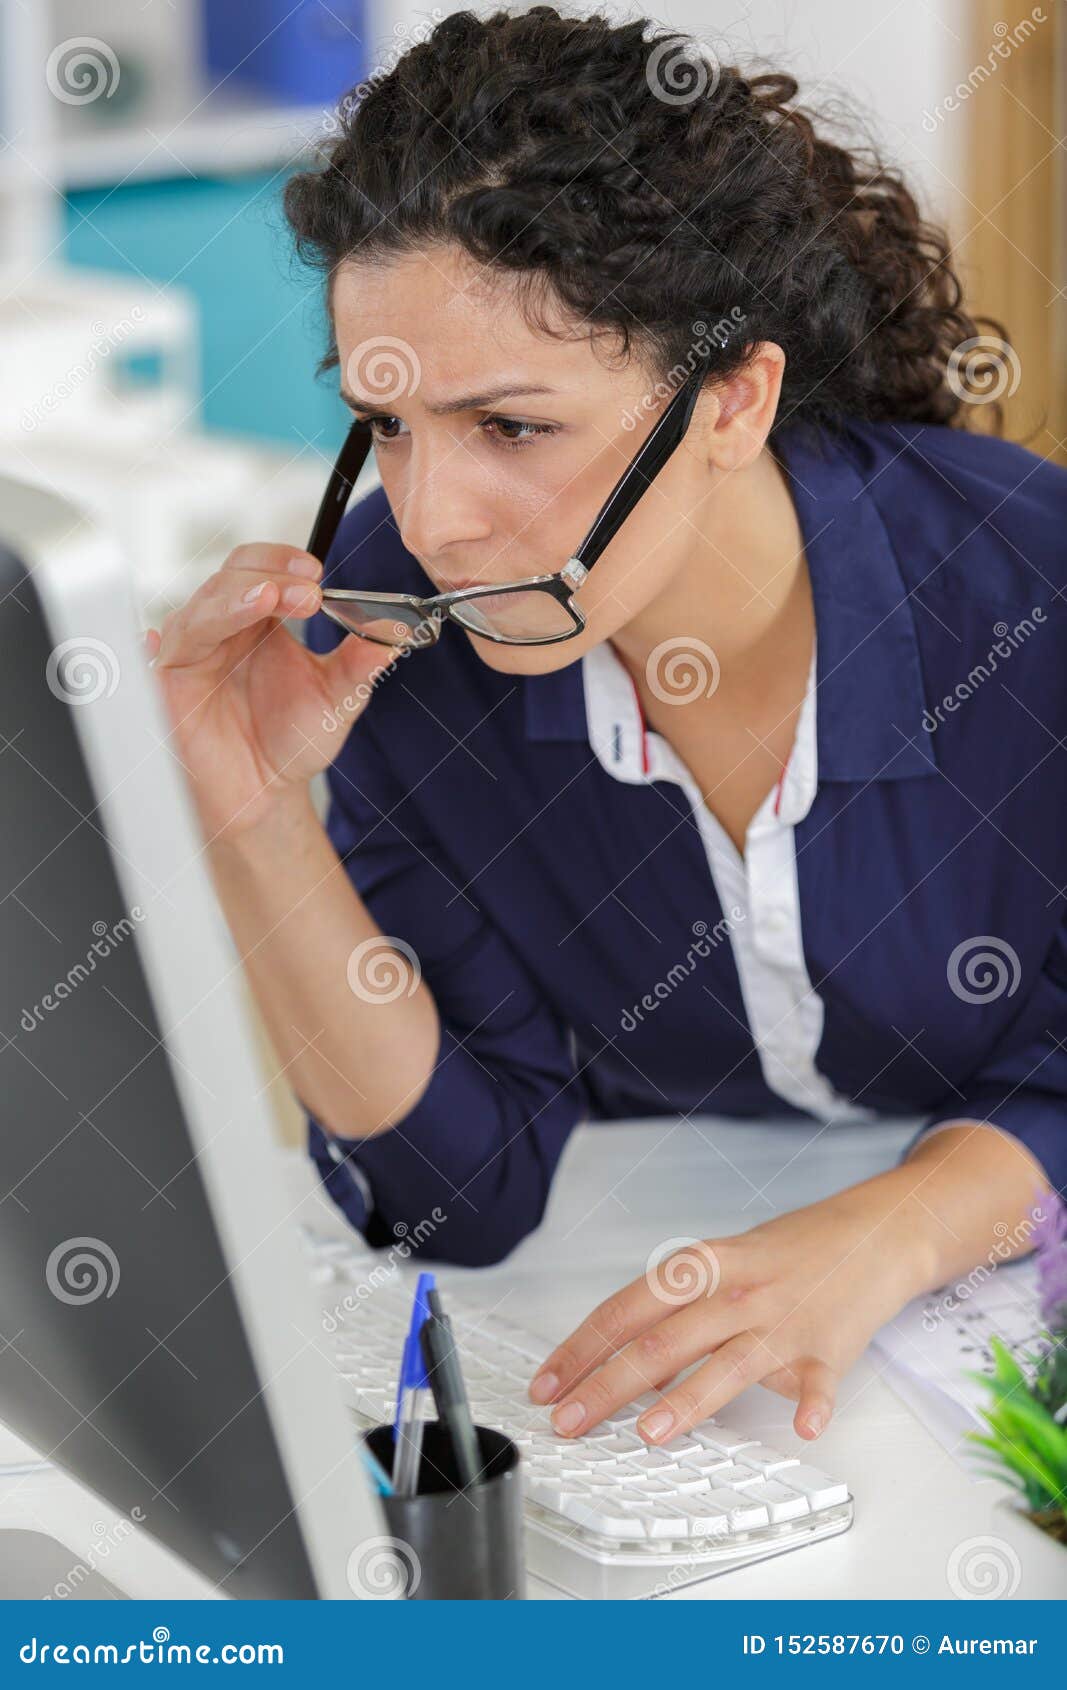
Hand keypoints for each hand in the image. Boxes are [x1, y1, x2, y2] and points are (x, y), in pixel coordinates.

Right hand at [146, 543, 394, 843]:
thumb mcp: (337, 698)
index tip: (317, 577)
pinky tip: (159, 639)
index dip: (283, 562)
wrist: (267, 794)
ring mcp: (190, 654)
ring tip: (267, 598)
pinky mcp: (166, 688)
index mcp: (257, 618)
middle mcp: (221, 628)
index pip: (261, 567)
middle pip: (229, 578)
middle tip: (306, 593)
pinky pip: (156, 660)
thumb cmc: (291, 740)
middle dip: (268, 577)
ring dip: (232, 600)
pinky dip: (159, 646)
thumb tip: (396, 630)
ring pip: (198, 612)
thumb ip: (362, 663)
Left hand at [528, 1182, 932, 1445]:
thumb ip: (679, 1314)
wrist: (873, 1232)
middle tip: (569, 1421)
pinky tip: (803, 1426)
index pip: (627, 1309)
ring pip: (727, 1363)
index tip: (547, 1384)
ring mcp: (783, 1321)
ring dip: (688, 1400)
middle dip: (608, 1385)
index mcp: (703, 1267)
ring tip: (649, 1434)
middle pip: (662, 1341)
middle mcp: (736, 1292)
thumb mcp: (723, 1268)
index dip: (582, 1347)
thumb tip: (629, 1366)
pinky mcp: (828, 1349)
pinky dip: (812, 1404)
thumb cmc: (790, 1253)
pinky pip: (818, 1381)